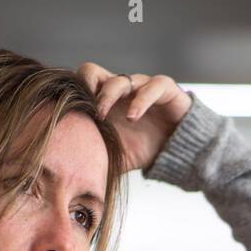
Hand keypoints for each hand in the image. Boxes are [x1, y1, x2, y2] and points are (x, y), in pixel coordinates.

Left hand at [76, 62, 192, 174]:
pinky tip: (133, 117)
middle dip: (87, 88)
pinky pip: (153, 86)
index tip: (70, 110)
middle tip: (86, 112)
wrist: (180, 153)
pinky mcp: (166, 89)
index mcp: (106, 100)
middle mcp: (122, 90)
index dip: (75, 90)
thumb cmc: (144, 152)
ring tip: (103, 116)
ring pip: (122, 79)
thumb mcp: (114, 158)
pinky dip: (141, 99)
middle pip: (95, 73)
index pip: (83, 81)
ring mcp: (143, 87)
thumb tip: (70, 177)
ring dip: (109, 95)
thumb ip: (94, 161)